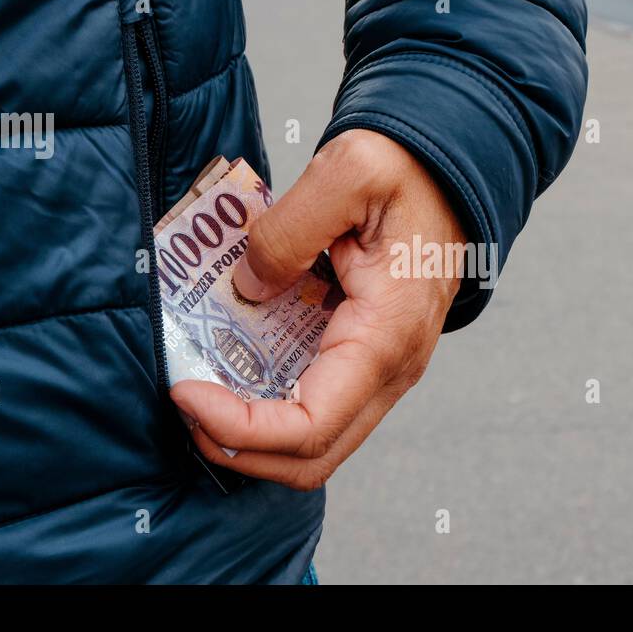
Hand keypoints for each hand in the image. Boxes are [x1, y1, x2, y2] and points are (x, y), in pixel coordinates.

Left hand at [170, 129, 466, 490]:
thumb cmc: (407, 172)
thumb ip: (288, 232)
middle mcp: (391, 372)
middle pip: (310, 459)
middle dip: (235, 447)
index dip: (239, 427)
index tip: (185, 390)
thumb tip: (246, 288)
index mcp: (387, 336)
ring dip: (248, 434)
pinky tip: (229, 366)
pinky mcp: (365, 363)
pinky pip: (314, 410)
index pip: (311, 426)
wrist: (449, 174)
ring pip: (312, 445)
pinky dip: (265, 407)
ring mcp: (381, 374)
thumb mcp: (348, 172)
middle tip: (183, 399)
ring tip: (200, 385)